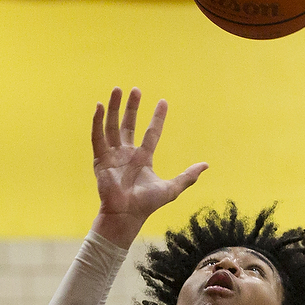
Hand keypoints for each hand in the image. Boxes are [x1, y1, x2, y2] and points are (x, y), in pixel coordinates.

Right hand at [91, 87, 206, 246]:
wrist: (126, 215)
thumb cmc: (146, 205)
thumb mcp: (171, 188)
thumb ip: (187, 176)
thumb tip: (207, 165)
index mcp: (143, 158)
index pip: (151, 133)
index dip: (157, 117)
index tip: (163, 102)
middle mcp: (127, 154)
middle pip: (129, 125)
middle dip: (132, 107)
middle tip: (136, 89)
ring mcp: (113, 155)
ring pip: (112, 126)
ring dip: (113, 108)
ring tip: (117, 90)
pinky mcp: (100, 159)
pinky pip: (97, 136)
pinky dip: (97, 121)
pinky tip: (98, 106)